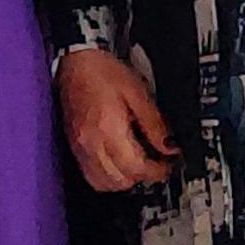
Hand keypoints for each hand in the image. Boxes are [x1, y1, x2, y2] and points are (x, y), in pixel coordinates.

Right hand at [58, 48, 175, 192]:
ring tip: (136, 165)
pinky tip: (117, 162)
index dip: (157, 171)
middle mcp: (91, 141)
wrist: (76, 61)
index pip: (135, 167)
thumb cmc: (103, 72)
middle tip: (156, 164)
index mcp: (109, 128)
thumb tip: (170, 146)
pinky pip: (89, 174)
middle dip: (141, 177)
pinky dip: (106, 175)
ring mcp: (80, 145)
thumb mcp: (139, 93)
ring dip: (122, 180)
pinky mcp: (74, 145)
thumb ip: (155, 123)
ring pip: (102, 183)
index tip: (168, 165)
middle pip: (119, 181)